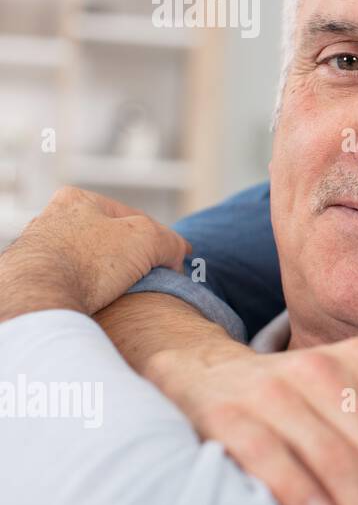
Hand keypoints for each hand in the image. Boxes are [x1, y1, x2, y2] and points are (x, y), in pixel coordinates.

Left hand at [0, 186, 189, 322]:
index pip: (132, 218)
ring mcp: (39, 252)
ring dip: (111, 278)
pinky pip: (73, 284)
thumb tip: (178, 253)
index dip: (157, 240)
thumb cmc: (87, 261)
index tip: (170, 263)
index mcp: (76, 199)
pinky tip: (101, 305)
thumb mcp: (146, 239)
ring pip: (92, 264)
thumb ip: (170, 241)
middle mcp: (51, 221)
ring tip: (125, 296)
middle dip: (133, 259)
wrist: (36, 301)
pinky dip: (90, 293)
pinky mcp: (32, 280)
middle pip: (111, 241)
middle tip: (149, 279)